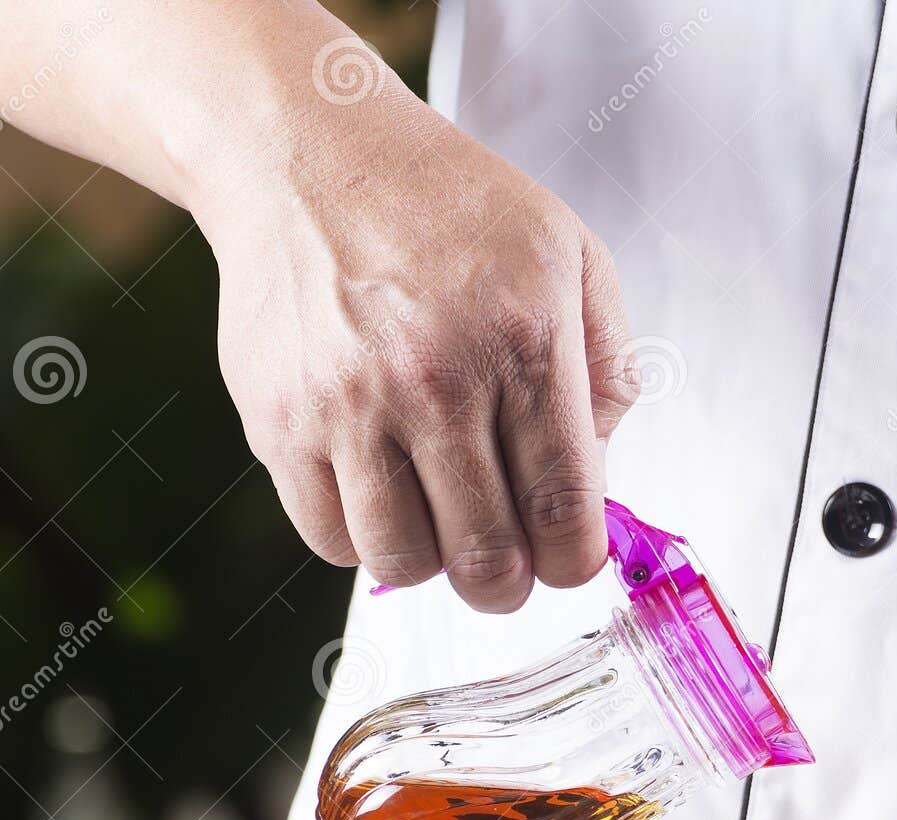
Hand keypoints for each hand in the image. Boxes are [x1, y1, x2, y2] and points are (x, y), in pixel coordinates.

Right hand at [205, 94, 637, 611]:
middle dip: (507, 582)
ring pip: (405, 562)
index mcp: (524, 342)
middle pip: (487, 558)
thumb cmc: (447, 210)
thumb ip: (609, 374)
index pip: (564, 510)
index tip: (566, 558)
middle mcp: (435, 379)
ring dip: (433, 561)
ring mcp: (348, 405)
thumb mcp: (572, 257)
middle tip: (505, 561)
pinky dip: (362, 536)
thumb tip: (597, 486)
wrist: (307, 151)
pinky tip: (380, 489)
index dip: (573, 562)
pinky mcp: (279, 420)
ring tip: (438, 516)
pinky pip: (329, 538)